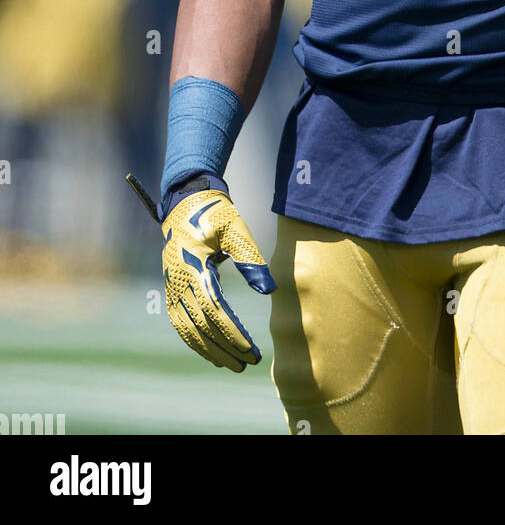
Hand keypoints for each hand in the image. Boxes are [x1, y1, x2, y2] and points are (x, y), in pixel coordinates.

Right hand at [127, 172, 275, 371]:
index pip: (214, 310)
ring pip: (188, 330)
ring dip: (210, 351)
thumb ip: (251, 259)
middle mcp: (179, 282)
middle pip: (201, 326)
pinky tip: (213, 353)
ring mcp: (172, 287)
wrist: (186, 201)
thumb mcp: (235, 230)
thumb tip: (270, 290)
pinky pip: (180, 323)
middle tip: (250, 363)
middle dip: (225, 348)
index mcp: (194, 268)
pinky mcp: (172, 289)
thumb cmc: (215, 214)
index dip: (232, 333)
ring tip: (234, 365)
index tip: (252, 350)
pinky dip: (196, 342)